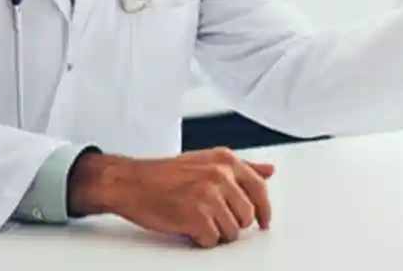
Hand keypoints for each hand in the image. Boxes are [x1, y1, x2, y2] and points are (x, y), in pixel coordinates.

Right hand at [67, 147, 274, 247]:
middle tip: (214, 219)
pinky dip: (201, 239)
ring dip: (217, 232)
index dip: (265, 210)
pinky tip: (189, 227)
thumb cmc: (166, 174)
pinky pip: (212, 240)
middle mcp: (220, 175)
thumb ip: (242, 167)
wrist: (132, 182)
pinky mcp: (196, 216)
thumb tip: (270, 171)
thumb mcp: (208, 161)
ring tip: (198, 220)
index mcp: (226, 160)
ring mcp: (209, 195)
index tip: (264, 222)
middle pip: (247, 215)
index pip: (260, 188)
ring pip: (232, 231)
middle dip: (233, 223)